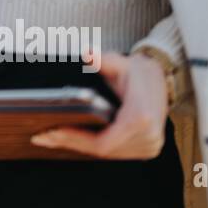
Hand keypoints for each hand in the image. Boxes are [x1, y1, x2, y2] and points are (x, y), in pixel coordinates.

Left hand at [30, 50, 168, 158]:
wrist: (164, 78)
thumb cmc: (140, 72)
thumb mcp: (120, 63)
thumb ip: (102, 60)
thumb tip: (87, 53)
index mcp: (140, 118)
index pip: (103, 141)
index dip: (76, 139)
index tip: (54, 132)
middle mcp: (147, 136)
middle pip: (102, 150)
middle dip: (71, 143)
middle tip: (43, 137)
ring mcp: (149, 145)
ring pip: (109, 154)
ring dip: (81, 147)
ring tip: (52, 139)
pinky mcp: (148, 147)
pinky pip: (117, 152)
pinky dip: (95, 146)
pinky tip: (75, 140)